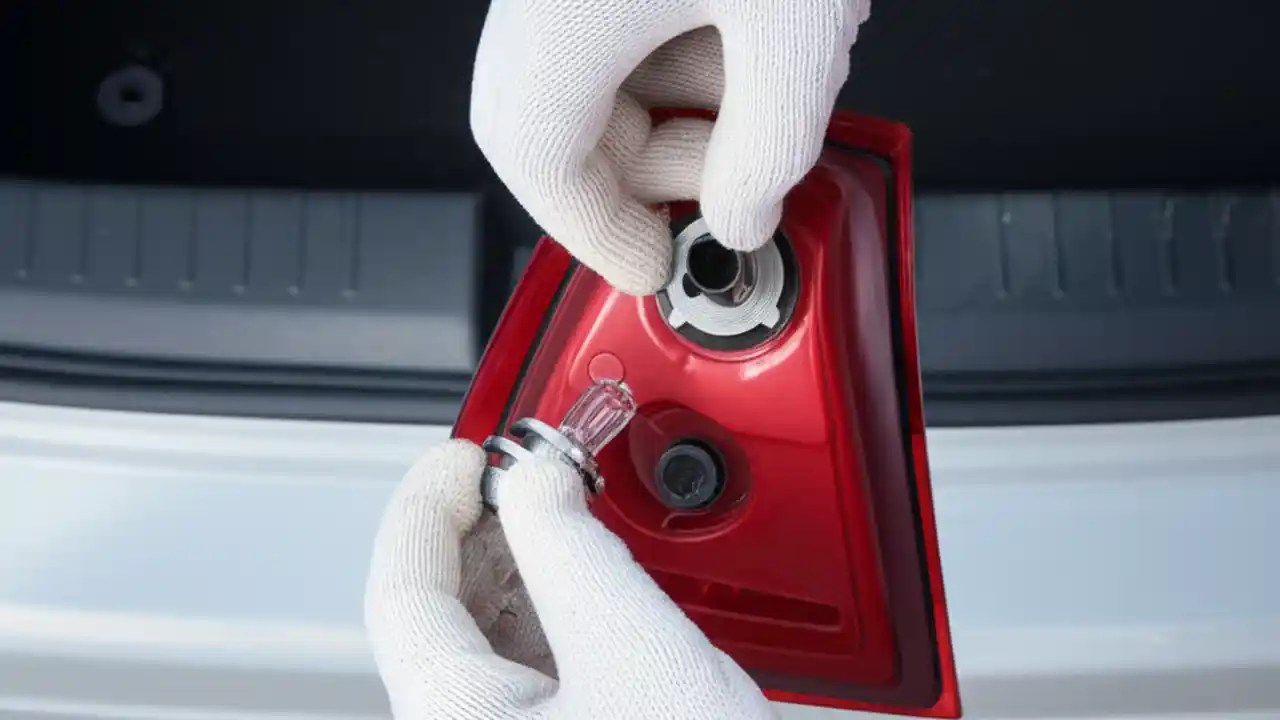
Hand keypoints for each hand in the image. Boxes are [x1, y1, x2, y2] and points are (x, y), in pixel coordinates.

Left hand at [365, 439, 777, 718]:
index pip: (401, 587)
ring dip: (518, 575)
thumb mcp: (634, 651)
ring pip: (484, 651)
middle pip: (438, 619)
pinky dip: (551, 623)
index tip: (466, 453)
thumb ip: (571, 548)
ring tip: (558, 522)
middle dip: (481, 534)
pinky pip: (527, 683)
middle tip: (523, 476)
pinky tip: (583, 593)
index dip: (429, 503)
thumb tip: (536, 479)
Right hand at [471, 0, 868, 294]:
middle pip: (553, 121)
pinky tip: (746, 43)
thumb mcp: (794, 25)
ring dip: (671, 109)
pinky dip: (675, 52)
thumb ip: (768, 144)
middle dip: (643, 174)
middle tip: (721, 190)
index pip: (538, 161)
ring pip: (587, 70)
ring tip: (755, 105)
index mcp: (561, 16)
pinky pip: (615, 21)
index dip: (599, 236)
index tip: (654, 268)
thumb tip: (744, 215)